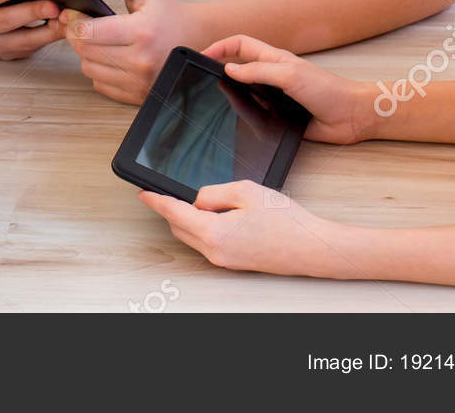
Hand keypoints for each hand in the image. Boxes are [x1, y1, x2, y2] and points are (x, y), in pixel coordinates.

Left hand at [60, 0, 184, 103]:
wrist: (194, 36)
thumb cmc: (164, 9)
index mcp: (142, 31)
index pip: (87, 32)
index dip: (73, 21)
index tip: (74, 13)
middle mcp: (142, 60)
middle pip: (84, 51)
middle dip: (77, 35)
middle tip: (85, 24)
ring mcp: (141, 82)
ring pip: (88, 68)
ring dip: (87, 53)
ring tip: (101, 40)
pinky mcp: (138, 95)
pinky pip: (99, 84)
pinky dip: (99, 70)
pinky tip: (111, 56)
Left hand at [139, 181, 330, 274]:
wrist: (311, 248)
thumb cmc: (286, 221)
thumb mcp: (246, 192)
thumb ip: (214, 193)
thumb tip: (198, 200)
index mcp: (214, 233)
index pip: (174, 213)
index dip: (156, 201)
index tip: (143, 193)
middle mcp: (215, 252)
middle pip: (180, 227)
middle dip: (171, 210)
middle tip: (169, 191)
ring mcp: (224, 260)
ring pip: (193, 237)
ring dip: (189, 220)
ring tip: (200, 201)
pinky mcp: (234, 262)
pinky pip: (208, 243)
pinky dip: (204, 228)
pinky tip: (217, 215)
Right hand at [203, 35, 379, 144]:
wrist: (351, 116)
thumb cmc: (327, 90)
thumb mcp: (289, 75)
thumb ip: (258, 71)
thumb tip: (229, 69)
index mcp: (273, 59)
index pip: (240, 44)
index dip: (220, 46)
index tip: (202, 55)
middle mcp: (272, 76)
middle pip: (238, 66)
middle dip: (218, 67)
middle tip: (200, 78)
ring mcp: (275, 96)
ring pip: (244, 93)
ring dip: (229, 94)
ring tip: (214, 100)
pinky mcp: (279, 117)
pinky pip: (255, 116)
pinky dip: (244, 117)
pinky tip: (237, 123)